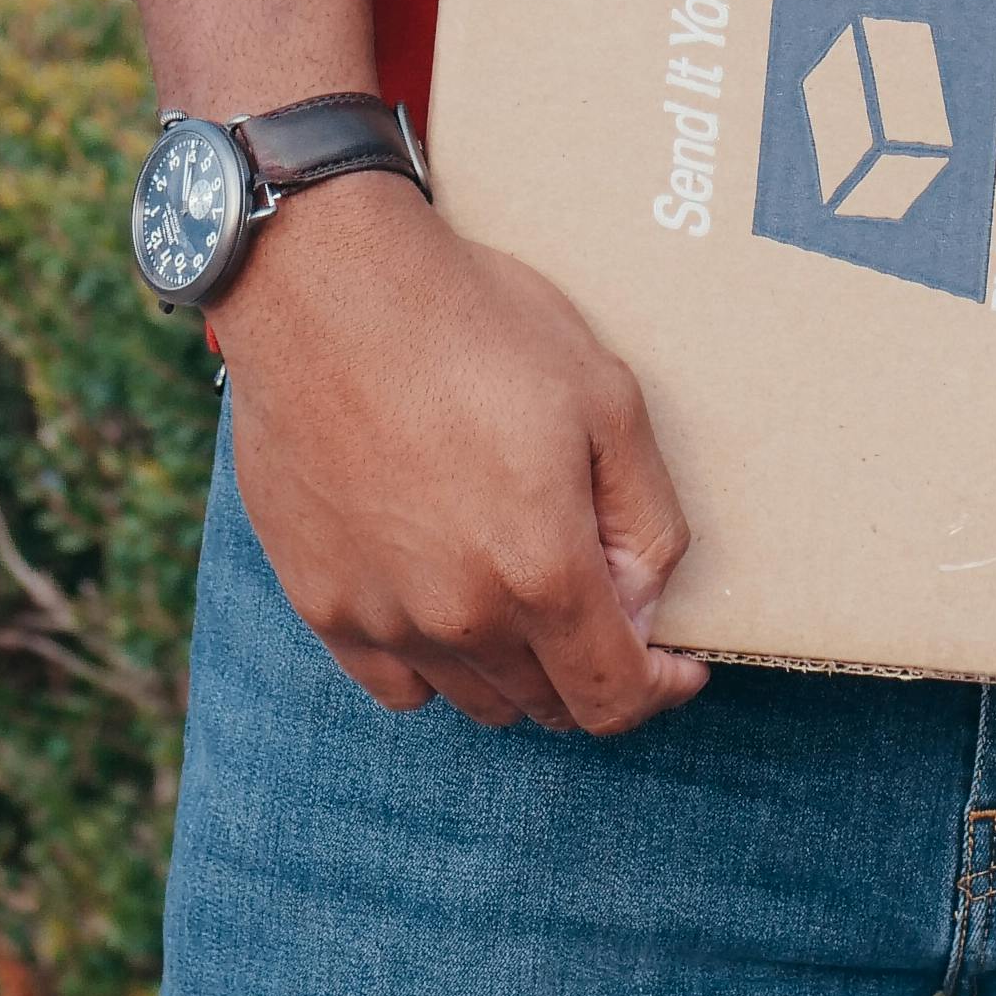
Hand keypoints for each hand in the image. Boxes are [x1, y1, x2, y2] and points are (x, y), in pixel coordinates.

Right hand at [210, 177, 708, 736]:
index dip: (658, 689)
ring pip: (475, 698)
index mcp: (541, 573)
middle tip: (603, 604)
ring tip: (525, 593)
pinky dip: (437, 666)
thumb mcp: (606, 399)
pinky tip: (448, 603)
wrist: (328, 290)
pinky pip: (395, 681)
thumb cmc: (474, 327)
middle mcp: (460, 618)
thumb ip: (646, 520)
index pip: (613, 698)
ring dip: (519, 668)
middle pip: (547, 705)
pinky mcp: (319, 602)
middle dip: (594, 669)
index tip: (677, 664)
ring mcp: (382, 619)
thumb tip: (646, 604)